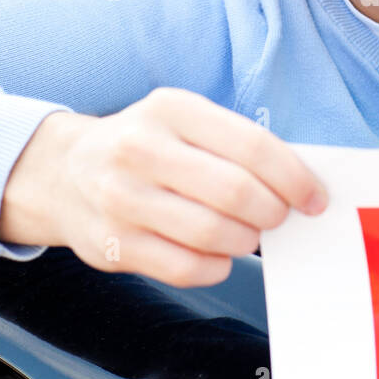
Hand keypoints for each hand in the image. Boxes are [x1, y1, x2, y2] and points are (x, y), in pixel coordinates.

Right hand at [0, 87, 327, 284]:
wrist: (64, 173)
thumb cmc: (148, 146)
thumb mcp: (186, 121)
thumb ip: (237, 145)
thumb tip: (302, 188)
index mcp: (171, 109)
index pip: (253, 147)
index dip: (295, 179)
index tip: (315, 199)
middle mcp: (140, 149)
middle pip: (236, 193)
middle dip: (272, 213)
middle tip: (277, 218)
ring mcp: (121, 199)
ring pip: (213, 235)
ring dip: (245, 240)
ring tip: (245, 233)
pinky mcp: (112, 245)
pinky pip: (188, 269)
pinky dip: (217, 266)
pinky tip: (217, 254)